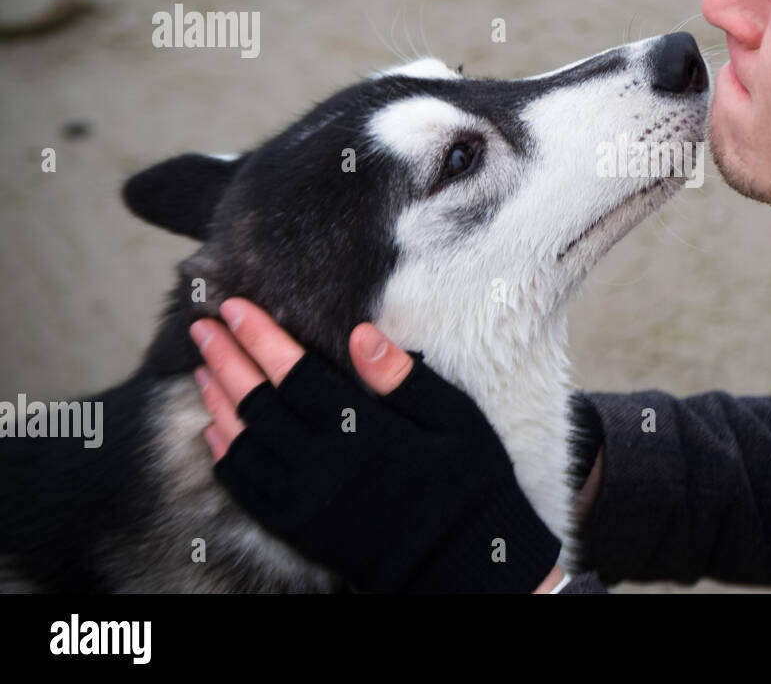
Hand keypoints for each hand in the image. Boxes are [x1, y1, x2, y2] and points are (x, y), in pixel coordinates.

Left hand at [190, 298, 561, 592]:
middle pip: (257, 402)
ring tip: (202, 368)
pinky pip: (245, 488)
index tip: (234, 307)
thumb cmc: (467, 483)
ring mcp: (303, 501)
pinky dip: (224, 454)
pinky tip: (216, 431)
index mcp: (362, 431)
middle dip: (226, 359)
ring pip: (243, 442)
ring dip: (217, 401)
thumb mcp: (454, 420)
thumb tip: (360, 334)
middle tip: (202, 327)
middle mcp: (322, 466)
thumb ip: (403, 378)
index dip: (260, 338)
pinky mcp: (297, 528)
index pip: (294, 373)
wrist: (461, 563)